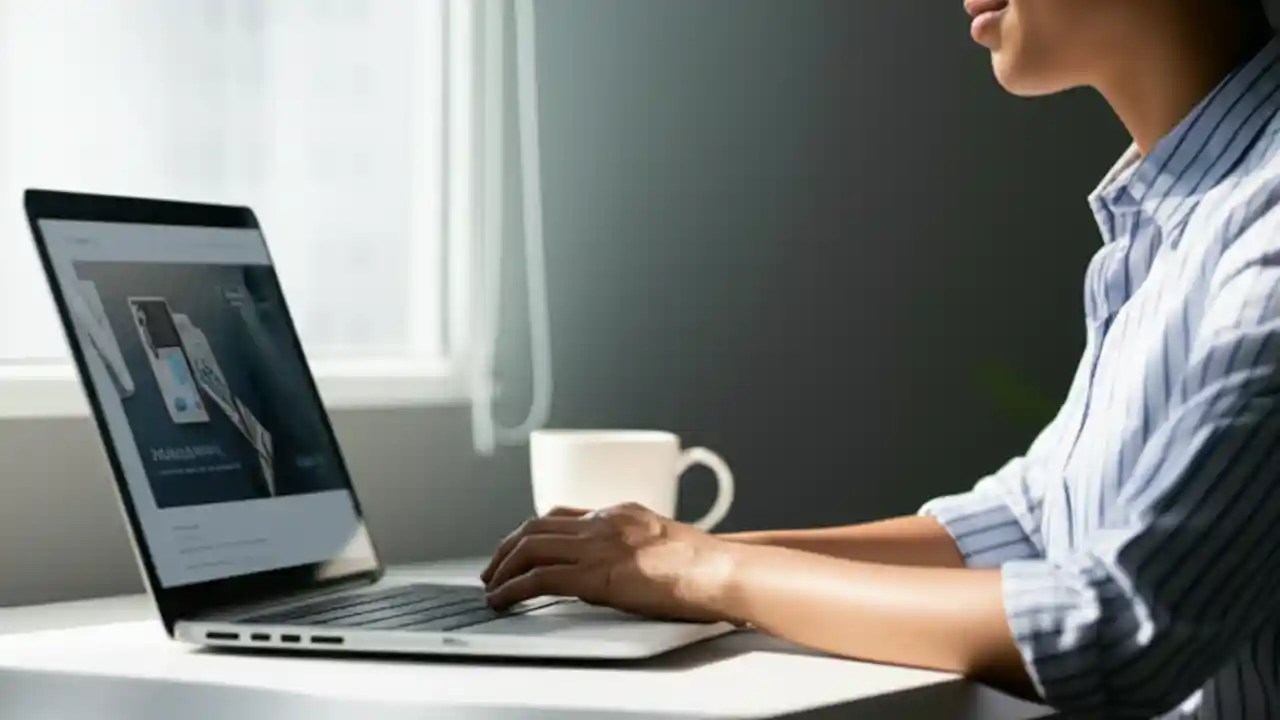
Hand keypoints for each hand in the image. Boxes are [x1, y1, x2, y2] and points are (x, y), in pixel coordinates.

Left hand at [480, 503, 735, 622]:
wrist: (717, 569)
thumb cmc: (706, 564)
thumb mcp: (665, 541)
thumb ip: (636, 547)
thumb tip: (625, 568)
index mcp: (619, 513)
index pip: (563, 514)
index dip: (535, 530)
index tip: (522, 546)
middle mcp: (601, 523)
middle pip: (537, 525)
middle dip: (508, 547)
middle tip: (494, 568)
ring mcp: (596, 547)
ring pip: (529, 546)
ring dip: (503, 567)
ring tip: (491, 587)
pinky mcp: (594, 576)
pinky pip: (539, 579)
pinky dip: (513, 589)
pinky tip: (502, 601)